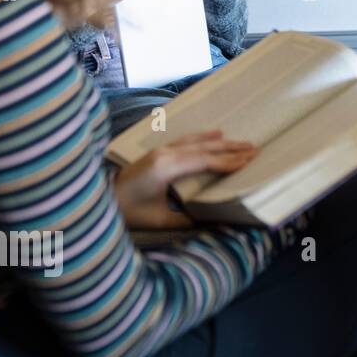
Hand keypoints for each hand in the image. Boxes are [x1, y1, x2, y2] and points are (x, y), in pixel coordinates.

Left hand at [113, 131, 256, 228]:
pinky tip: (216, 133)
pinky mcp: (157, 152)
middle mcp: (165, 154)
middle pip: (204, 148)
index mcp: (166, 168)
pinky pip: (186, 140)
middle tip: (254, 148)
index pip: (204, 162)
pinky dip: (203, 137)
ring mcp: (160, 150)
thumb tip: (214, 222)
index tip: (248, 161)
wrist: (101, 199)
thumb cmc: (129, 212)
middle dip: (231, 148)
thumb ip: (187, 220)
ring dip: (221, 141)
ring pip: (197, 142)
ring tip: (242, 141)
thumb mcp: (159, 221)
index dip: (227, 162)